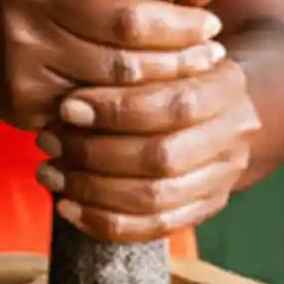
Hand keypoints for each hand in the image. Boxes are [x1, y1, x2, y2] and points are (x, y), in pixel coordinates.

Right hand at [0, 0, 222, 129]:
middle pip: (128, 18)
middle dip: (184, 29)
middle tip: (212, 32)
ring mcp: (20, 48)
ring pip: (122, 69)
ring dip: (175, 68)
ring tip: (202, 60)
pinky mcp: (27, 96)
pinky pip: (105, 105)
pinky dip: (145, 101)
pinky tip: (166, 91)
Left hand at [35, 59, 261, 242]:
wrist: (216, 104)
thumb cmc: (174, 72)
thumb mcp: (162, 55)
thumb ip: (130, 68)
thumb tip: (70, 99)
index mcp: (227, 87)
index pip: (176, 104)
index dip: (118, 110)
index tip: (67, 107)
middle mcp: (234, 135)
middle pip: (164, 157)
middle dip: (96, 153)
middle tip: (49, 142)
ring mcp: (224, 177)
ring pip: (156, 199)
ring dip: (93, 190)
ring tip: (51, 173)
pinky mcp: (207, 208)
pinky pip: (155, 228)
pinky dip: (106, 223)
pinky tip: (68, 208)